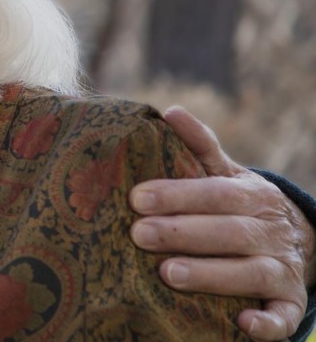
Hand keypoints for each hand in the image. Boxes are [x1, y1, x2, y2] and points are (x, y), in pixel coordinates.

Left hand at [128, 106, 313, 340]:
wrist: (296, 239)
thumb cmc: (239, 204)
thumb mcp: (226, 173)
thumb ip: (200, 146)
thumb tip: (170, 111)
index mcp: (252, 196)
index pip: (215, 193)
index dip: (177, 195)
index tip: (136, 198)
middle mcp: (270, 232)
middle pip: (229, 232)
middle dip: (183, 233)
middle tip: (139, 235)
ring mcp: (283, 269)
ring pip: (251, 274)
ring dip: (211, 275)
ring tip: (168, 274)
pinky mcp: (290, 303)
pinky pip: (284, 317)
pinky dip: (268, 324)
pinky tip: (242, 325)